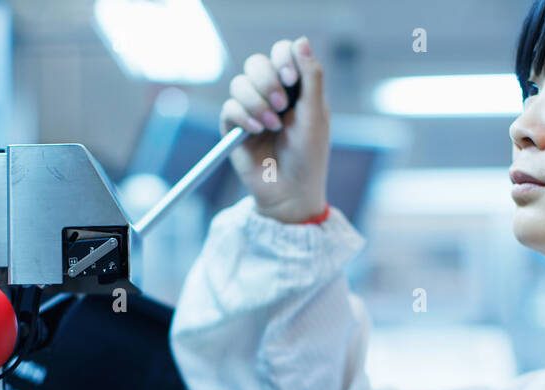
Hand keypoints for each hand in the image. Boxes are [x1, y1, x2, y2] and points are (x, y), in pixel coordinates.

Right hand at [220, 37, 329, 223]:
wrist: (291, 193)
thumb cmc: (309, 157)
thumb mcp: (315, 115)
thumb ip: (311, 78)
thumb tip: (301, 41)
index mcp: (294, 87)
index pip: (281, 52)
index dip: (283, 58)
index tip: (291, 79)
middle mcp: (271, 94)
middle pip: (256, 62)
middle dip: (268, 81)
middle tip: (282, 105)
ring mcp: (251, 111)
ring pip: (240, 83)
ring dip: (257, 102)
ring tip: (272, 126)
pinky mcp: (234, 129)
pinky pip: (229, 107)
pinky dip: (243, 116)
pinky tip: (257, 132)